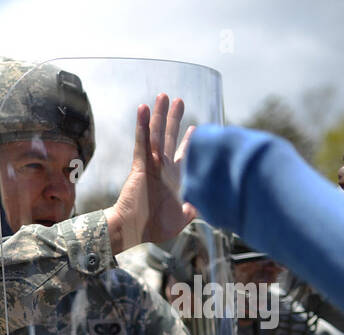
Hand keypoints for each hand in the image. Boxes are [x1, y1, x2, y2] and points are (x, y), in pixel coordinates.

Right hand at [107, 94, 197, 252]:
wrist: (133, 230)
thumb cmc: (155, 227)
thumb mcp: (183, 218)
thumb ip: (196, 207)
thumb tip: (210, 201)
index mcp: (174, 178)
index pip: (183, 154)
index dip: (189, 141)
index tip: (195, 128)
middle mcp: (163, 168)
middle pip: (169, 137)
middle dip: (174, 119)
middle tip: (179, 100)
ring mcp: (151, 165)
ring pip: (156, 134)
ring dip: (159, 114)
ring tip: (163, 95)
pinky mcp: (140, 165)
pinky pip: (142, 142)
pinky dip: (142, 125)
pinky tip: (142, 108)